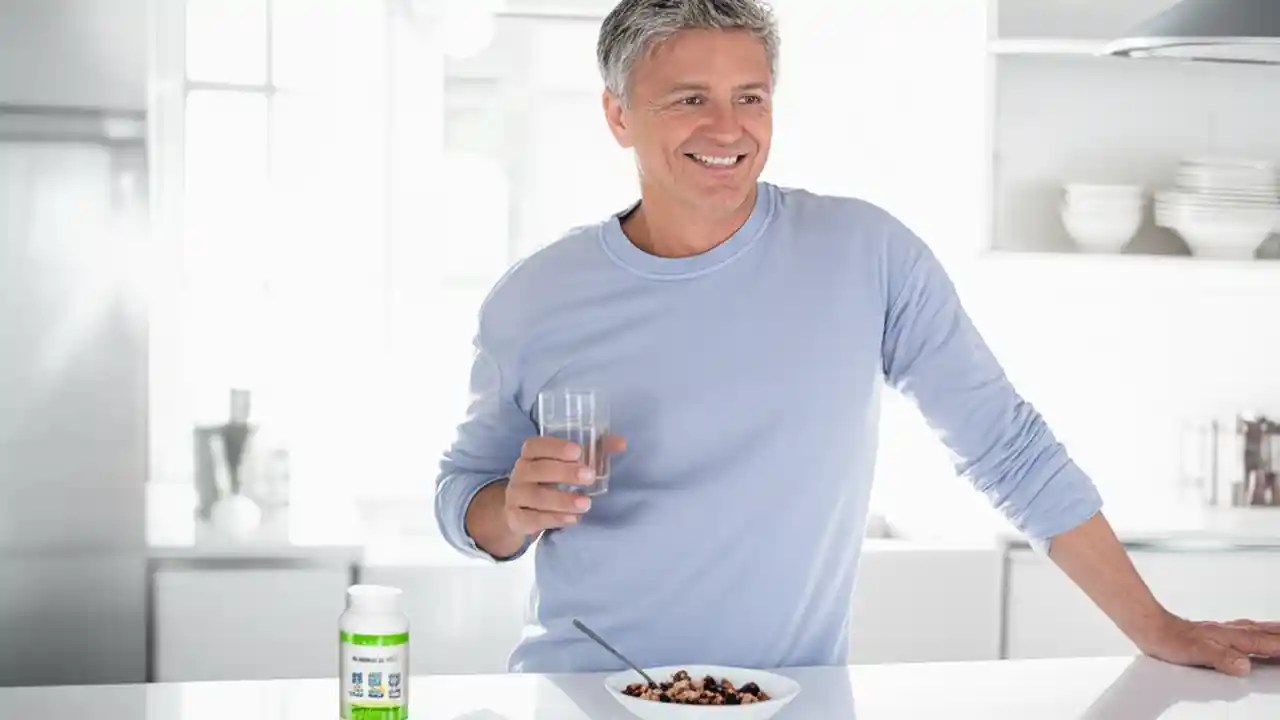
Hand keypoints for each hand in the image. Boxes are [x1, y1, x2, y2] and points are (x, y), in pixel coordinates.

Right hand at [504, 434, 626, 536]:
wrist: (520, 509)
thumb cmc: (550, 479)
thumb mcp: (569, 463)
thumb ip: (595, 450)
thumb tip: (621, 443)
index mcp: (530, 455)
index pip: (535, 445)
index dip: (554, 447)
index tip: (577, 451)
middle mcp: (520, 473)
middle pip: (537, 470)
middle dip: (564, 473)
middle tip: (589, 476)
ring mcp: (516, 496)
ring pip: (536, 497)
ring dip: (562, 500)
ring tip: (586, 503)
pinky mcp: (517, 518)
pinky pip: (533, 519)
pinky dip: (554, 519)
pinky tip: (573, 519)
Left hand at [1137, 614, 1279, 675]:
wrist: (1151, 628)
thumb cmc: (1171, 640)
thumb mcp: (1198, 653)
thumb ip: (1222, 659)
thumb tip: (1244, 665)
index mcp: (1229, 637)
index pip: (1263, 643)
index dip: (1279, 646)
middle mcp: (1228, 631)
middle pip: (1263, 632)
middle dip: (1279, 633)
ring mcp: (1221, 630)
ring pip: (1254, 628)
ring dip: (1271, 629)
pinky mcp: (1212, 631)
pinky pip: (1243, 628)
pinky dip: (1255, 629)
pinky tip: (1252, 631)